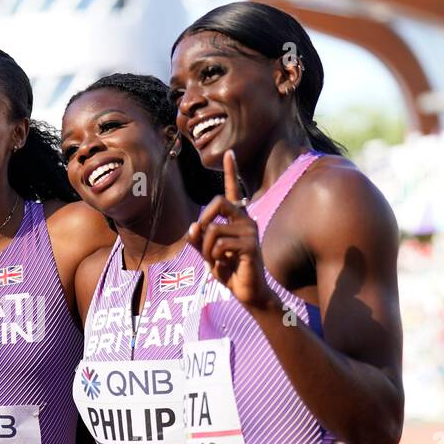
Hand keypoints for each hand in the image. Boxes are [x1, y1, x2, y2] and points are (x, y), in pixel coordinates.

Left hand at [187, 149, 276, 312]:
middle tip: (202, 240)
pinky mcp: (250, 246)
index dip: (231, 171)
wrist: (247, 291)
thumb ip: (197, 240)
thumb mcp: (208, 254)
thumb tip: (193, 227)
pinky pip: (219, 245)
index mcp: (237, 218)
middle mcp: (246, 219)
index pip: (234, 190)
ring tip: (214, 260)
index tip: (229, 152)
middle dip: (203, 220)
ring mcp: (250, 231)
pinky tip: (225, 264)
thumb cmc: (229, 270)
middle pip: (218, 202)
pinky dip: (213, 257)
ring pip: (212, 230)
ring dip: (205, 249)